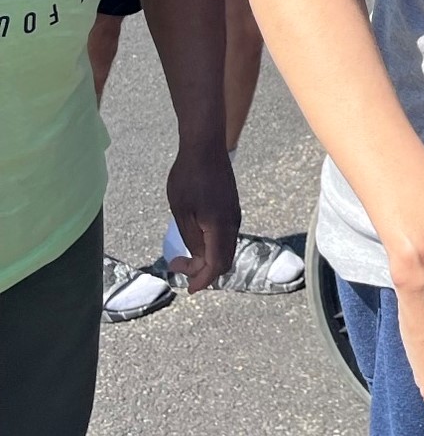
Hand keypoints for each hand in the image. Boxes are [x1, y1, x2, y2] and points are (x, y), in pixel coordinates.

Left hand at [163, 142, 239, 292]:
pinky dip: (213, 247)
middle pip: (225, 260)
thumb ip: (192, 239)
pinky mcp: (231, 206)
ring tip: (183, 256)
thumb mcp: (182, 212)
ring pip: (226, 248)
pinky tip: (195, 239)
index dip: (202, 280)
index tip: (187, 288)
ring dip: (208, 259)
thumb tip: (200, 260)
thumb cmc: (188, 178)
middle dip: (204, 272)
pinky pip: (226, 236)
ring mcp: (234, 213)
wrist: (205, 147)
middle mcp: (232, 222)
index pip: (216, 265)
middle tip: (178, 267)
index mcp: (220, 227)